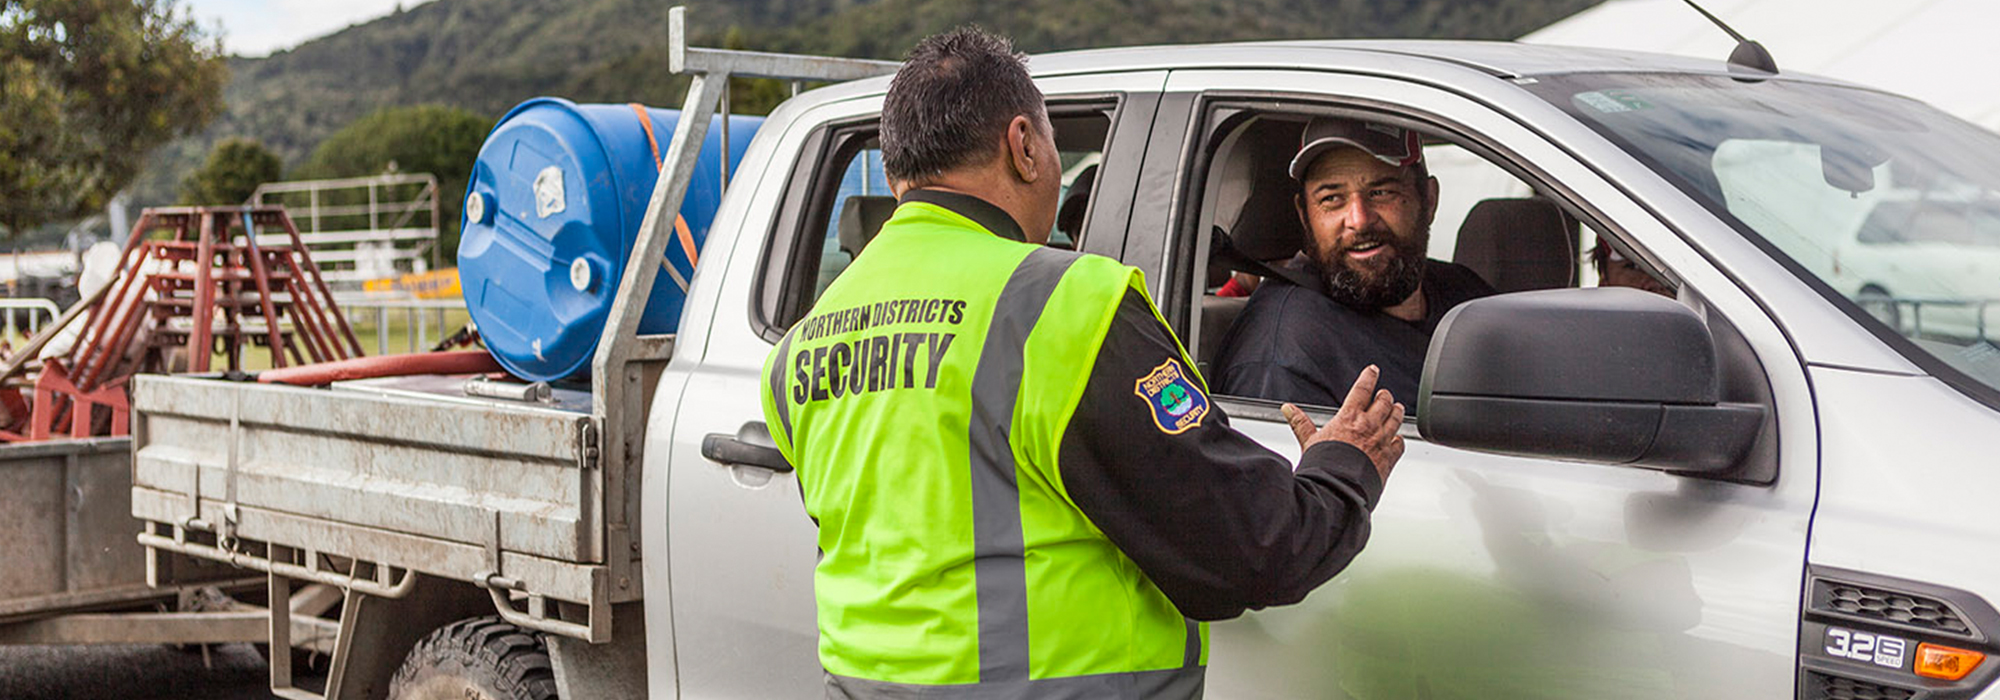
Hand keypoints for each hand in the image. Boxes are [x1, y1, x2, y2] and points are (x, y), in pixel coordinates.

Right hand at [1282, 365, 1403, 482]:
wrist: (1338, 488)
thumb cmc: (1324, 466)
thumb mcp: (1309, 441)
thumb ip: (1300, 423)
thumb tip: (1288, 409)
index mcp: (1349, 418)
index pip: (1362, 389)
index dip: (1369, 376)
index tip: (1372, 370)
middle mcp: (1368, 426)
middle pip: (1384, 402)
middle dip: (1384, 396)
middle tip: (1384, 394)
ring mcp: (1381, 441)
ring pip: (1395, 419)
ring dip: (1396, 411)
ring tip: (1397, 408)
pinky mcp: (1389, 457)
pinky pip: (1400, 443)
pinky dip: (1399, 439)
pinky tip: (1397, 439)